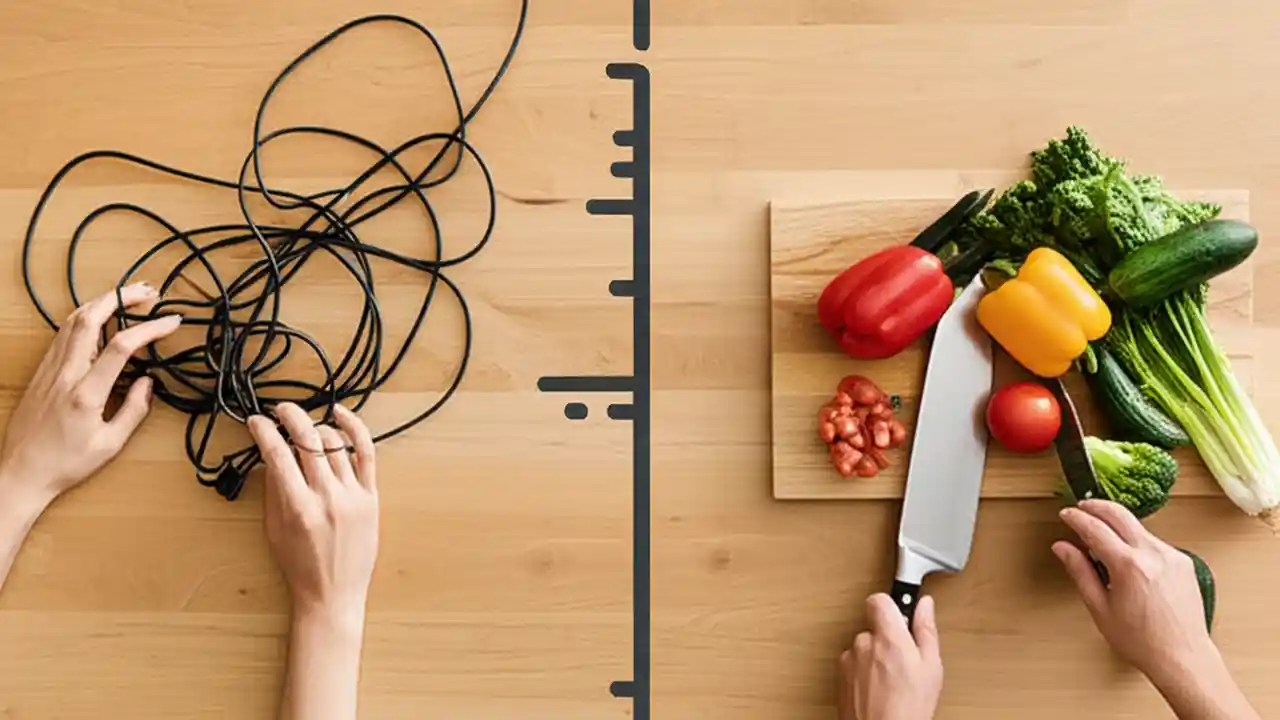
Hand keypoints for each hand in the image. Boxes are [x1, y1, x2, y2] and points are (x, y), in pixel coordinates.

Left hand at [0, 284, 179, 508]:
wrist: (21, 472)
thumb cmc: (65, 463)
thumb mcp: (110, 444)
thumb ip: (134, 410)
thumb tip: (148, 382)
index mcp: (86, 393)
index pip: (122, 346)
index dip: (151, 328)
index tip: (171, 322)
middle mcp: (65, 374)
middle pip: (91, 319)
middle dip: (121, 298)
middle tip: (147, 292)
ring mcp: (49, 370)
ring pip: (73, 321)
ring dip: (101, 302)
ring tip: (126, 296)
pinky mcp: (41, 372)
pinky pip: (62, 334)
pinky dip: (84, 317)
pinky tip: (98, 317)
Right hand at [248, 402, 377, 619]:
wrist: (333, 593)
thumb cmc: (300, 565)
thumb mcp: (274, 529)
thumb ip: (273, 489)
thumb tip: (272, 453)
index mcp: (298, 508)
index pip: (277, 455)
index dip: (263, 432)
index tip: (256, 421)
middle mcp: (327, 498)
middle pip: (308, 440)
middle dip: (290, 417)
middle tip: (279, 410)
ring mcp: (353, 495)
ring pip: (334, 443)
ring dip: (315, 425)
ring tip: (304, 422)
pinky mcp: (371, 496)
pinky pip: (366, 453)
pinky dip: (354, 429)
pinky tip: (341, 415)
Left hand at [838, 594, 942, 719]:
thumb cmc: (908, 709)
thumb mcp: (931, 668)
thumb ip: (925, 630)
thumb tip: (924, 605)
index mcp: (889, 638)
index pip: (879, 599)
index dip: (891, 604)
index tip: (901, 616)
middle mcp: (864, 644)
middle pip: (873, 625)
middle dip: (887, 636)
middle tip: (904, 659)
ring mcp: (849, 658)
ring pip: (864, 645)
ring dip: (875, 656)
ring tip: (891, 680)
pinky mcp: (839, 674)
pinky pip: (853, 661)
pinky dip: (863, 670)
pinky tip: (878, 687)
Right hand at [1056, 500, 1258, 719]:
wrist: (1182, 657)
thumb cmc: (1142, 641)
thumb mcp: (1100, 608)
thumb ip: (1080, 572)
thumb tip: (1063, 548)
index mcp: (1129, 567)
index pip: (1095, 529)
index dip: (1076, 518)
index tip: (1066, 515)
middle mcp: (1154, 555)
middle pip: (1120, 514)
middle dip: (1097, 506)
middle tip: (1082, 508)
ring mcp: (1172, 556)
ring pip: (1138, 528)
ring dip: (1117, 526)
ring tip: (1102, 539)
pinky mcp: (1183, 562)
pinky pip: (1153, 542)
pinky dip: (1136, 542)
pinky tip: (1127, 557)